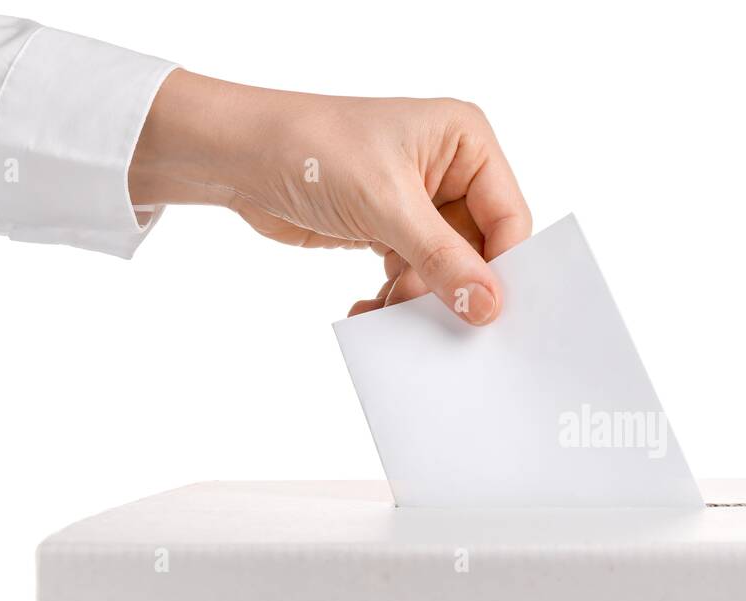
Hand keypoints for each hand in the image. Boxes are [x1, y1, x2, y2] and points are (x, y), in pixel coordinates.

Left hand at [128, 70, 530, 323]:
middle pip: (480, 251)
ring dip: (417, 298)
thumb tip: (488, 306)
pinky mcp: (392, 230)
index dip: (501, 266)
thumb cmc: (309, 148)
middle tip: (425, 313)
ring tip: (384, 307)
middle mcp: (451, 169)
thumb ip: (443, 259)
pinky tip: (369, 308)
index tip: (484, 311)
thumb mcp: (386, 206)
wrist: (236, 156)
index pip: (510, 217)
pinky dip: (394, 299)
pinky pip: (415, 278)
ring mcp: (422, 203)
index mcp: (467, 141)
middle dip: (451, 287)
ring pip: (445, 271)